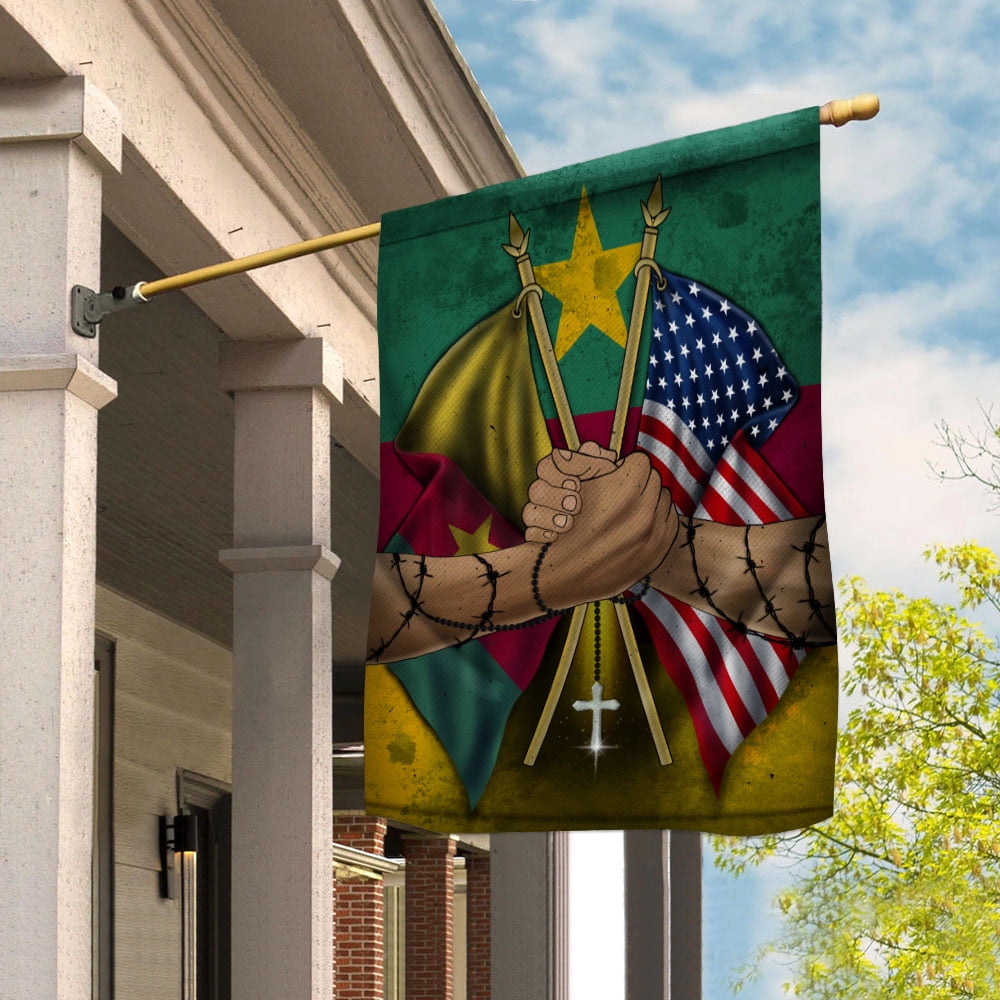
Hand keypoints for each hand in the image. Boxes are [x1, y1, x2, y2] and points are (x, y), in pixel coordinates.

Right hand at [522, 441, 618, 541]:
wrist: (624, 521)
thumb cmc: (615, 492)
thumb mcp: (609, 472)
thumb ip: (589, 459)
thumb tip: (563, 454)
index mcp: (563, 473)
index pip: (546, 467)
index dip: (557, 475)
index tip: (576, 483)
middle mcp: (550, 492)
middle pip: (536, 490)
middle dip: (554, 497)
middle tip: (575, 505)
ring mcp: (545, 514)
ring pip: (530, 512)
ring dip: (547, 517)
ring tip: (568, 523)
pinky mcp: (543, 535)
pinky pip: (531, 534)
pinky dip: (540, 535)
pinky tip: (555, 537)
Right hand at [526, 445, 678, 608]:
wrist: (559, 576)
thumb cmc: (559, 529)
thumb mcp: (567, 484)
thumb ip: (592, 460)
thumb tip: (611, 455)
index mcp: (623, 489)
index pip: (639, 462)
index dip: (622, 467)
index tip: (612, 477)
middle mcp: (643, 513)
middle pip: (653, 480)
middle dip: (637, 484)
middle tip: (617, 495)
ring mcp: (652, 536)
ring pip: (663, 501)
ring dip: (648, 502)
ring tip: (625, 513)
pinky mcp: (656, 554)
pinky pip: (668, 524)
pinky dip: (656, 522)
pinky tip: (634, 529)